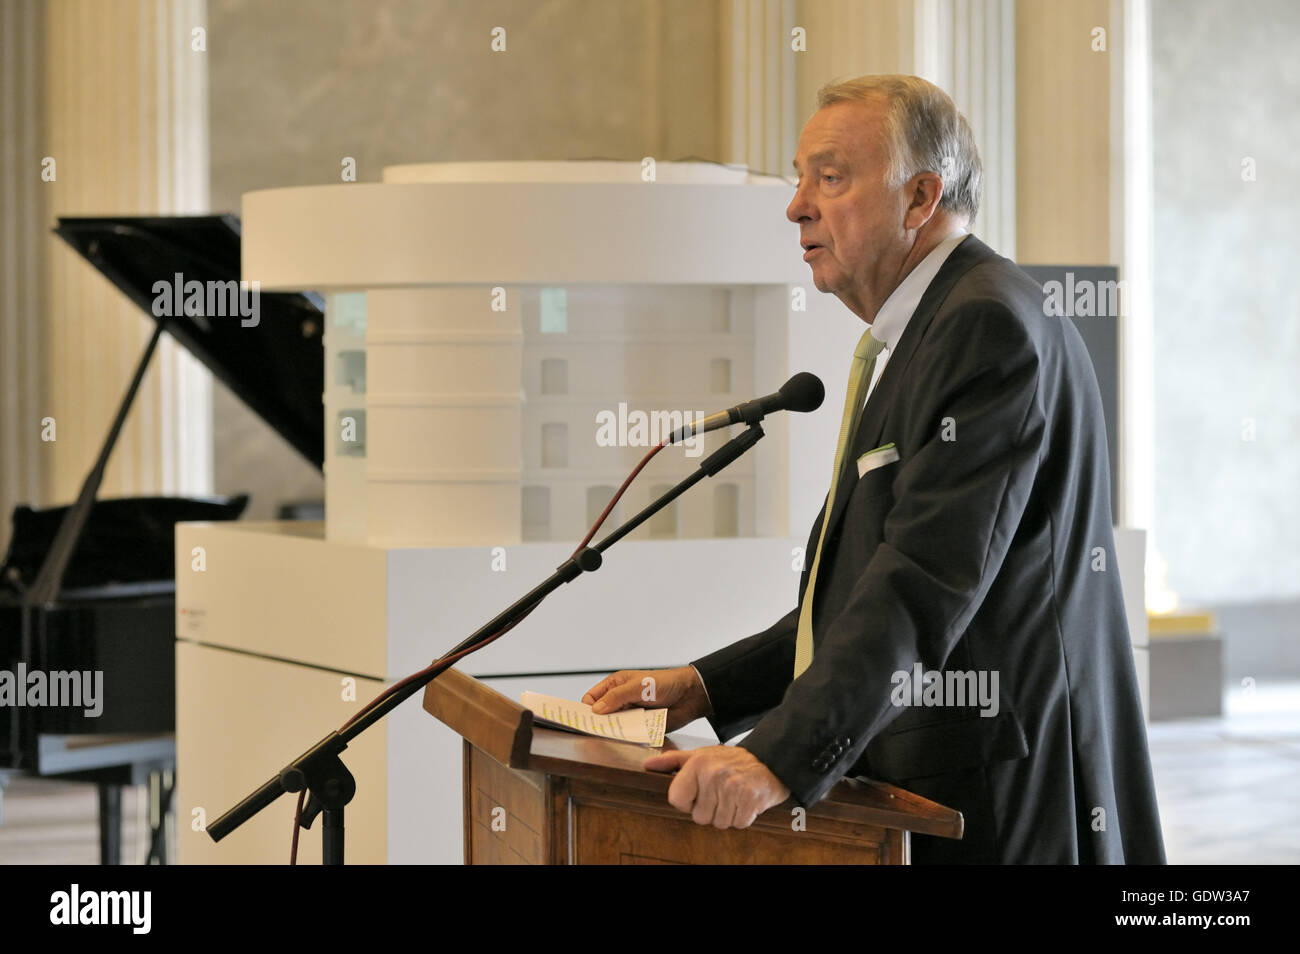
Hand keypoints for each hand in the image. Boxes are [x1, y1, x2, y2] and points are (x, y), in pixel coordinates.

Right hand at [581, 666, 710, 731]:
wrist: (690, 696)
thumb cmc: (665, 683)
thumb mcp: (638, 686)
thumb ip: (617, 697)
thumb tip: (596, 710)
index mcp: (615, 685)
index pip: (591, 699)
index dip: (586, 709)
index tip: (582, 721)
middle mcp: (620, 701)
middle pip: (600, 715)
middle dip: (597, 723)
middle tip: (594, 732)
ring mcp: (630, 714)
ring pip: (614, 727)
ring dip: (613, 731)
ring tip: (612, 736)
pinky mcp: (641, 727)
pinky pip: (629, 735)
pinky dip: (627, 737)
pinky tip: (627, 739)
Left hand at [643, 746, 791, 828]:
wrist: (770, 760)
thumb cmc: (731, 761)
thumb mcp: (700, 755)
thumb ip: (672, 761)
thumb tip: (647, 765)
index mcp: (698, 763)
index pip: (677, 800)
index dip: (688, 802)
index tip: (700, 793)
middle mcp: (714, 774)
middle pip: (699, 817)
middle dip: (711, 810)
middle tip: (722, 794)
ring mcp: (733, 787)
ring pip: (719, 823)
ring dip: (727, 814)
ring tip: (734, 797)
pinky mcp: (751, 799)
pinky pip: (739, 824)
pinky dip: (743, 817)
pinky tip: (745, 801)